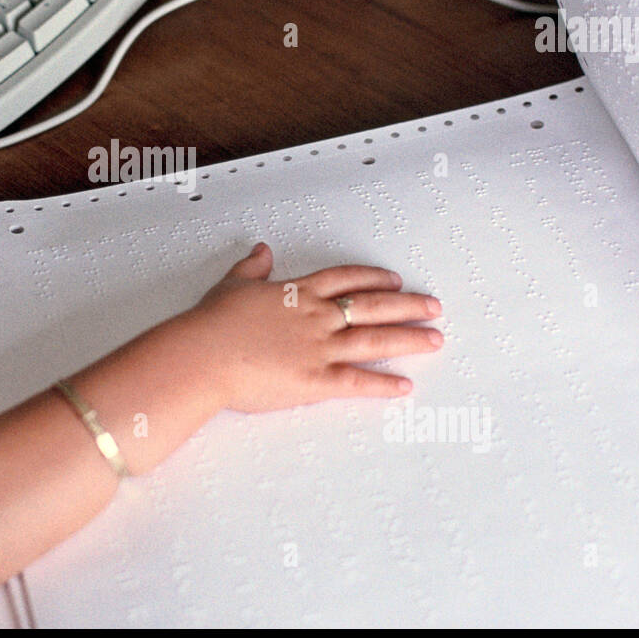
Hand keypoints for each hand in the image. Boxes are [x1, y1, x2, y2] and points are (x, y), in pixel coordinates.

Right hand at [175, 241, 442, 412]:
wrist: (204, 355)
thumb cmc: (212, 324)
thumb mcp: (232, 285)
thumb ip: (252, 268)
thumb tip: (261, 251)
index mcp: (298, 294)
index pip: (346, 280)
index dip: (373, 279)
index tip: (393, 280)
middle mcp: (317, 318)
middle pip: (373, 307)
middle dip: (408, 306)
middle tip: (433, 306)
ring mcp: (320, 349)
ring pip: (375, 340)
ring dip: (409, 339)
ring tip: (434, 339)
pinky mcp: (316, 381)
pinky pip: (358, 382)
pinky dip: (383, 385)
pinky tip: (404, 386)